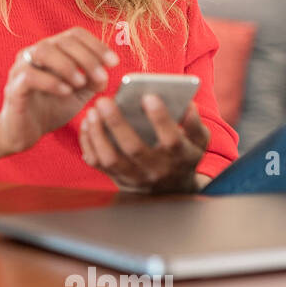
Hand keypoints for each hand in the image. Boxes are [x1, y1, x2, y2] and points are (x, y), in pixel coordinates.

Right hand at [0, 27, 119, 154]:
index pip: (75, 35)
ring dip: (67, 65)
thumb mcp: (79, 93)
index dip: (96, 45)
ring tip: (80, 83)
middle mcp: (34, 53)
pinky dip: (51, 81)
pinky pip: (30, 76)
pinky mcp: (12, 87)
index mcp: (52, 50)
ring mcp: (20, 68)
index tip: (114, 63)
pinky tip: (65, 92)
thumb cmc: (51, 109)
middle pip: (62, 41)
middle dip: (86, 57)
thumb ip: (93, 80)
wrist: (25, 133)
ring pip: (43, 51)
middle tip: (101, 77)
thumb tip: (106, 71)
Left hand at [78, 93, 209, 192]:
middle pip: (134, 148)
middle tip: (104, 101)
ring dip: (98, 134)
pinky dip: (89, 143)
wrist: (171, 191)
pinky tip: (87, 124)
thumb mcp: (198, 141)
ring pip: (111, 159)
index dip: (161, 119)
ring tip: (92, 112)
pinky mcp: (118, 179)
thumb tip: (186, 103)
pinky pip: (98, 163)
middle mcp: (157, 170)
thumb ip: (193, 122)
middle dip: (117, 123)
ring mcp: (135, 178)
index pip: (172, 140)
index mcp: (181, 157)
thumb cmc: (183, 155)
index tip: (148, 96)